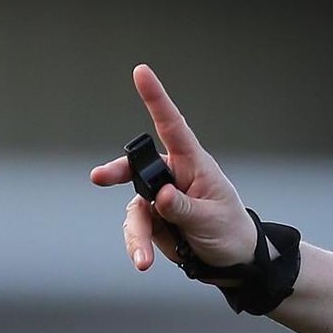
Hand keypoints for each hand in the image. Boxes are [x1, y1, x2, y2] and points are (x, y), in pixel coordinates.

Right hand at [87, 64, 259, 270]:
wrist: (231, 260)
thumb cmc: (229, 230)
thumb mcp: (211, 220)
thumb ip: (184, 208)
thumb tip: (161, 195)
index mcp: (194, 164)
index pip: (172, 126)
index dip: (156, 98)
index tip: (141, 71)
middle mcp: (173, 175)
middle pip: (136, 165)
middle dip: (117, 171)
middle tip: (101, 177)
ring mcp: (159, 197)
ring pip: (134, 207)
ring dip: (137, 233)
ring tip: (144, 259)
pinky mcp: (152, 219)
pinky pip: (135, 228)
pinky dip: (137, 245)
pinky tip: (143, 260)